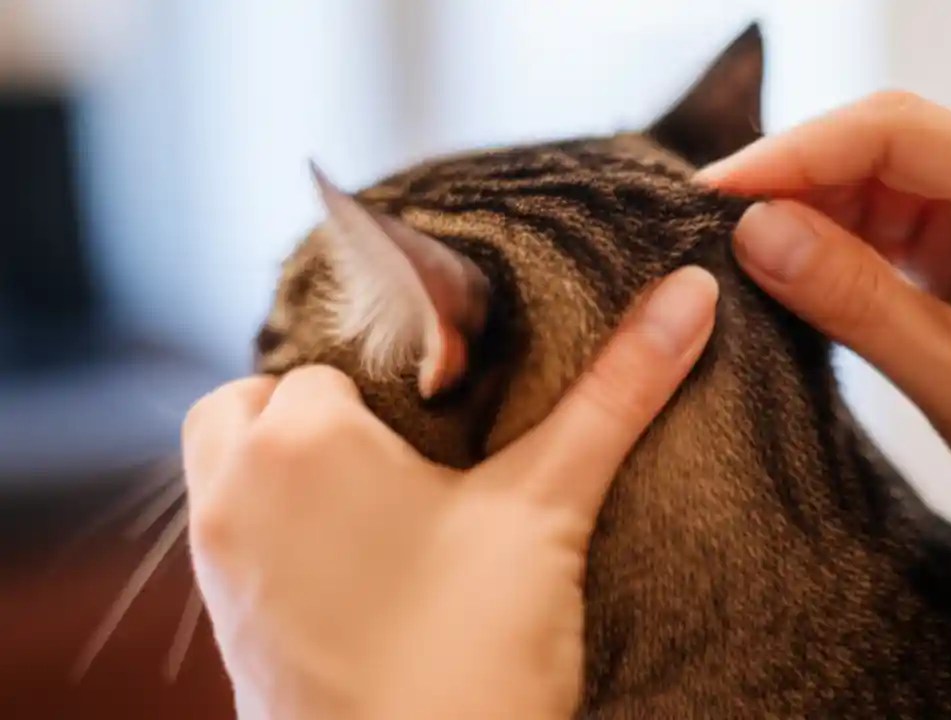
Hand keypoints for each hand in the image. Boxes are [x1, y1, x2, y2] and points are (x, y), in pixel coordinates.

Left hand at [181, 267, 718, 719]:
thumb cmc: (473, 657)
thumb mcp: (548, 509)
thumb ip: (616, 391)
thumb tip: (690, 293)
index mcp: (299, 438)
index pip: (344, 355)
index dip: (407, 377)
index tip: (456, 413)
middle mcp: (235, 490)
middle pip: (268, 398)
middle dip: (334, 410)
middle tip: (419, 448)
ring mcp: (219, 560)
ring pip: (240, 461)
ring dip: (299, 462)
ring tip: (396, 499)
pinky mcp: (228, 620)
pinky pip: (239, 530)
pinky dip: (287, 523)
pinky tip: (372, 558)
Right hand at [699, 91, 950, 592]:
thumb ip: (856, 302)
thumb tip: (755, 232)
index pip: (898, 134)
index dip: (796, 153)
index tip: (717, 197)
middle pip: (884, 143)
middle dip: (794, 177)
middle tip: (710, 227)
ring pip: (881, 180)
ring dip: (810, 211)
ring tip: (741, 256)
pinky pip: (893, 223)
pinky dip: (838, 245)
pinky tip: (793, 272)